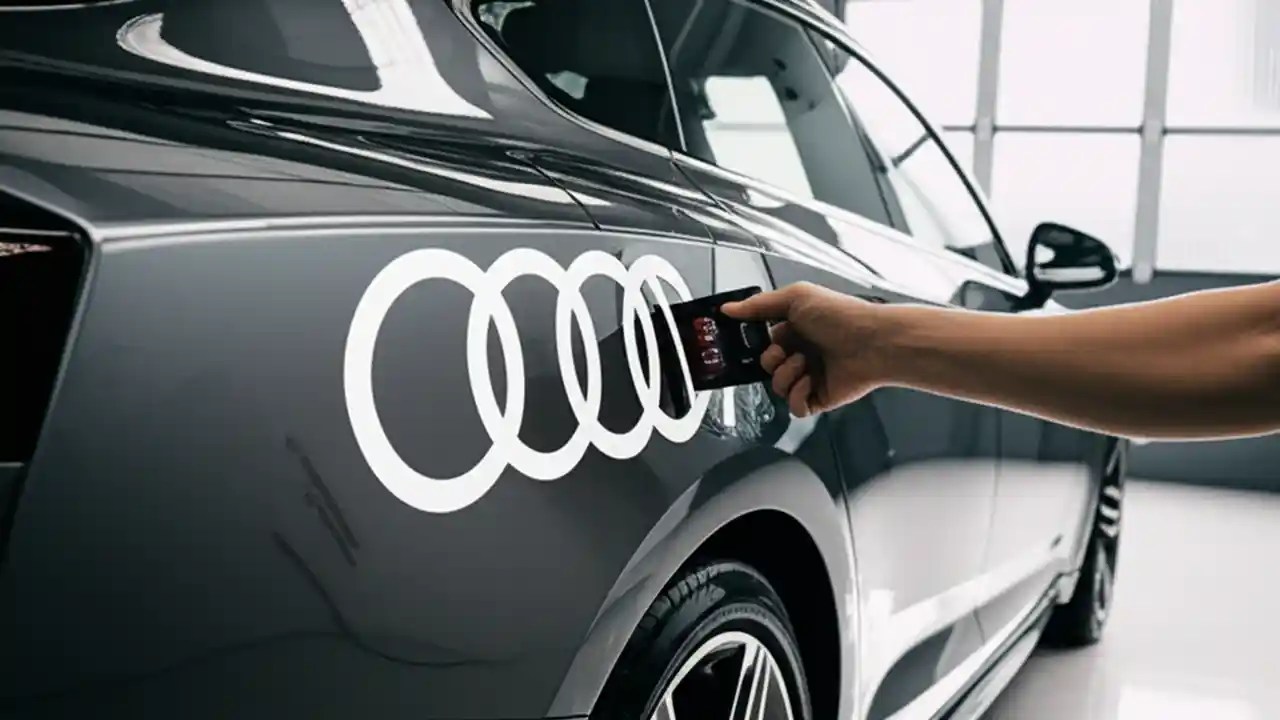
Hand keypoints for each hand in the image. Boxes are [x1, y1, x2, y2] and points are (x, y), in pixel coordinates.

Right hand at [721, 282, 888, 417]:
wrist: (874, 343)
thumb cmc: (840, 316)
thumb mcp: (795, 297)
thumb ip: (759, 305)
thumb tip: (728, 308)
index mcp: (796, 329)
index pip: (763, 341)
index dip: (755, 344)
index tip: (749, 343)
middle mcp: (802, 353)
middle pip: (767, 367)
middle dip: (770, 361)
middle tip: (785, 352)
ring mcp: (810, 377)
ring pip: (778, 387)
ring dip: (785, 376)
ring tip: (803, 364)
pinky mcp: (820, 398)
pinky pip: (795, 408)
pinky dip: (797, 396)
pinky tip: (809, 382)